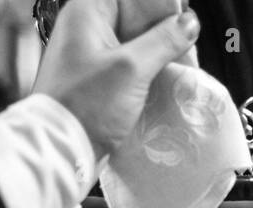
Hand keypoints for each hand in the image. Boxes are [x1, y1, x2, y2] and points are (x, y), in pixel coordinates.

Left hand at [33, 0, 200, 158]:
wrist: (62, 148)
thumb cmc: (88, 104)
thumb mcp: (132, 68)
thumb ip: (163, 41)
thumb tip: (189, 23)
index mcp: (86, 13)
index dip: (156, 5)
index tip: (180, 19)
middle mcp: (84, 29)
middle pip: (132, 16)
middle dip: (160, 29)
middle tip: (184, 44)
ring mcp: (89, 54)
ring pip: (132, 41)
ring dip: (155, 51)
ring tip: (178, 63)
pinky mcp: (95, 78)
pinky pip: (126, 63)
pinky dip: (145, 69)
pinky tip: (162, 79)